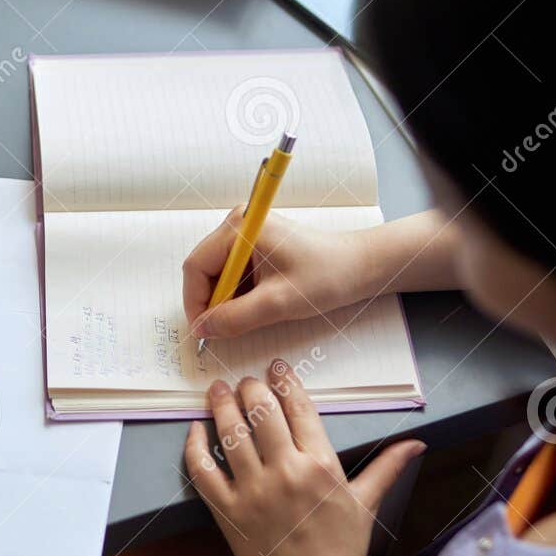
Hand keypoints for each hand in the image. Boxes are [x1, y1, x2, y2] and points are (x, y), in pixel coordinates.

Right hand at [183, 210, 369, 339]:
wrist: (360, 267)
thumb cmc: (326, 277)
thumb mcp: (277, 303)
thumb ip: (234, 317)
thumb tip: (202, 329)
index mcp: (240, 228)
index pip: (197, 266)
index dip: (195, 301)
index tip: (203, 331)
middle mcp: (239, 224)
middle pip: (204, 269)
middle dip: (211, 301)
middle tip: (223, 329)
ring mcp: (247, 233)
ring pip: (218, 274)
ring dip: (226, 300)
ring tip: (248, 317)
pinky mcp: (257, 245)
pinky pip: (234, 273)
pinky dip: (238, 295)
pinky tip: (255, 307)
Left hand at [183, 360, 423, 555]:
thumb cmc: (341, 551)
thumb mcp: (366, 504)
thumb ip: (387, 467)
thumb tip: (417, 442)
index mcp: (320, 465)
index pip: (299, 408)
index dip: (286, 381)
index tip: (276, 367)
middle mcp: (285, 472)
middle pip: (261, 411)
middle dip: (252, 388)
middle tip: (246, 380)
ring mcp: (253, 492)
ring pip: (231, 433)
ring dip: (222, 405)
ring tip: (218, 389)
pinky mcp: (227, 512)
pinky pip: (203, 471)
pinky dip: (195, 446)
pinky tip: (196, 429)